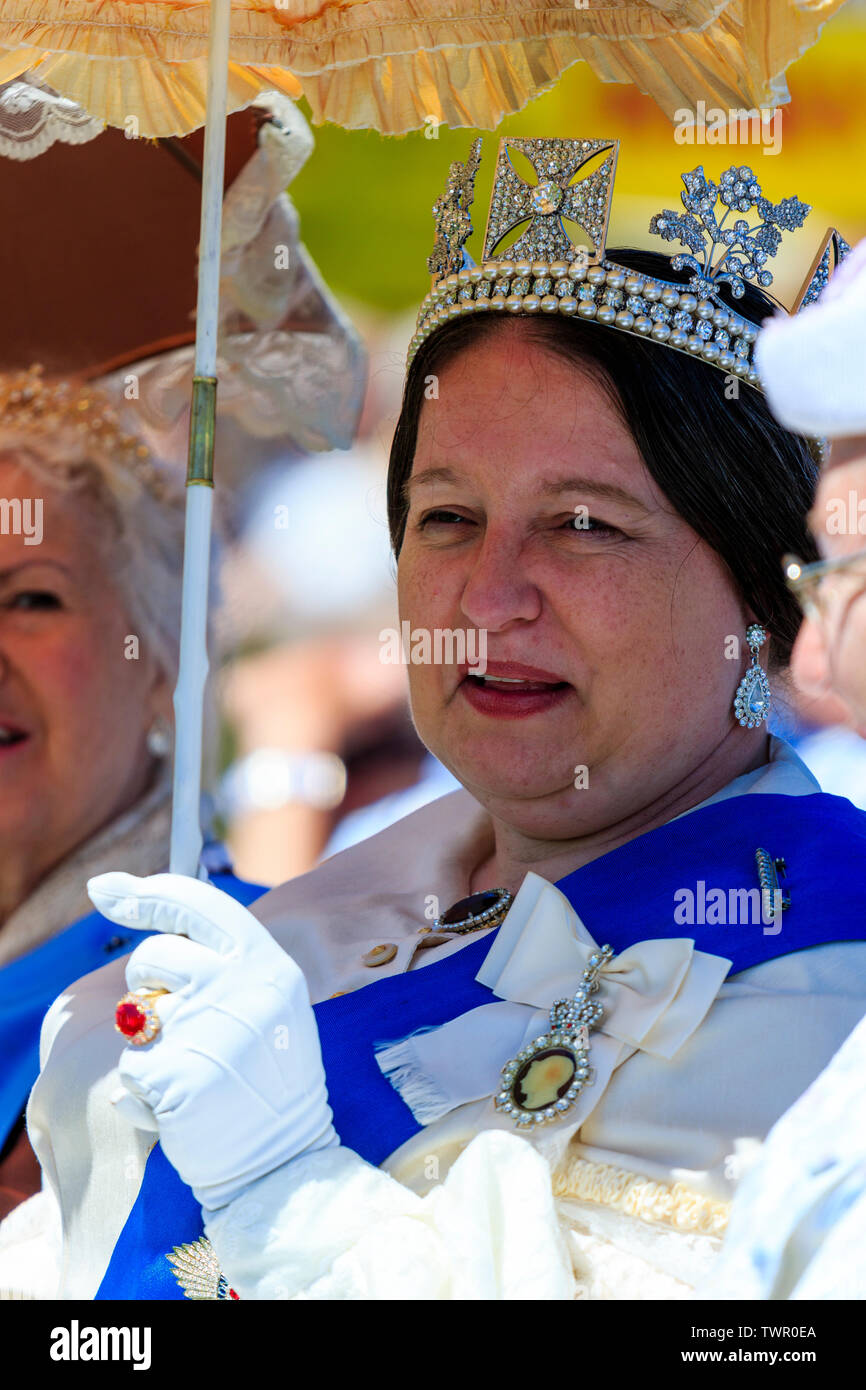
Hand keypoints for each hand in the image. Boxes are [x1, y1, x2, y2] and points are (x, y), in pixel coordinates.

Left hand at [88, 871, 337, 1211]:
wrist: (283, 1162)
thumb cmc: (268, 1080)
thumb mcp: (269, 1005)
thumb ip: (223, 963)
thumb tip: (146, 916)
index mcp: (267, 963)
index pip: (197, 903)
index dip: (146, 892)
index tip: (106, 890)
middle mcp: (240, 986)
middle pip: (154, 954)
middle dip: (147, 982)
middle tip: (177, 1020)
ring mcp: (209, 1029)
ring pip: (136, 1012)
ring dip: (150, 1041)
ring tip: (194, 1070)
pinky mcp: (177, 1074)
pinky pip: (131, 1066)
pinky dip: (145, 1090)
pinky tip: (183, 1106)